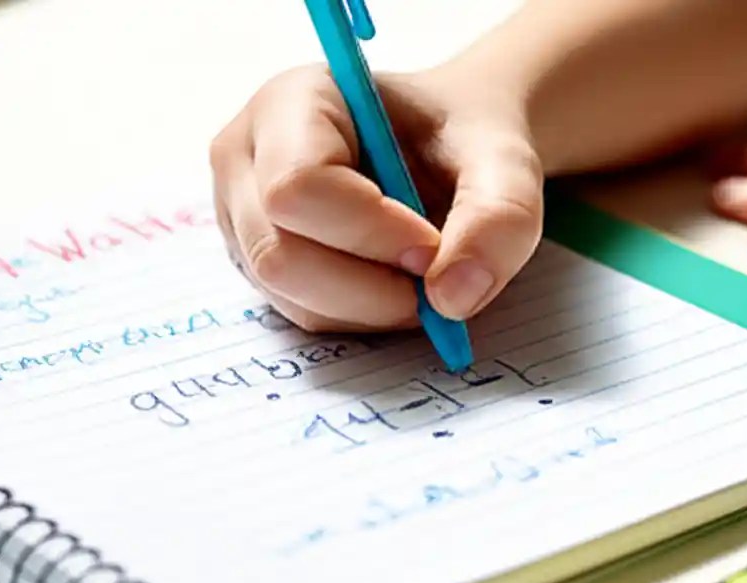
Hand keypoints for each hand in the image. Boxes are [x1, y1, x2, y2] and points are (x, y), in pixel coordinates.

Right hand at [209, 64, 542, 332]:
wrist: (448, 150)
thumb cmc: (463, 140)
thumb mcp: (505, 162)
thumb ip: (499, 217)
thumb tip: (452, 297)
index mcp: (290, 102)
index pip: (298, 186)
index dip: (368, 231)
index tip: (432, 246)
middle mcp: (245, 159)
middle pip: (280, 254)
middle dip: (370, 286)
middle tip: (435, 277)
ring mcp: (241, 218)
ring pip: (290, 296)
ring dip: (370, 307)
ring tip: (423, 276)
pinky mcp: (257, 265)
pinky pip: (301, 314)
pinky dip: (360, 316)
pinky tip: (395, 283)